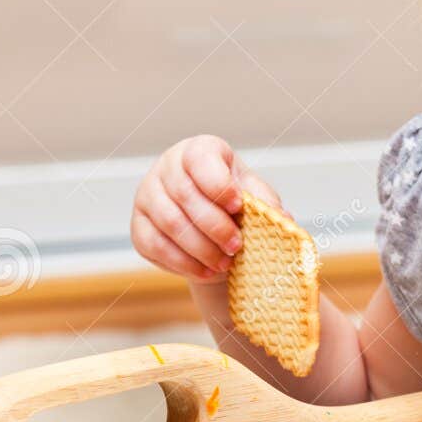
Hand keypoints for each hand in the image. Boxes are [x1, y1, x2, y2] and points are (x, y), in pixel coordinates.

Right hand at [130, 136, 283, 281]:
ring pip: (169, 223)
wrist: (212, 222)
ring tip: (225, 263)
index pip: (200, 160)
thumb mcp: (254, 194)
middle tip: (237, 246)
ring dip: (201, 248)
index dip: (219, 184)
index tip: (239, 205)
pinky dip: (183, 263)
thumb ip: (266, 202)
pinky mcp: (138, 226)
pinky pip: (155, 245)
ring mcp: (147, 196)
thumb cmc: (234, 200)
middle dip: (214, 225)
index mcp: (197, 150)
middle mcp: (167, 168)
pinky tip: (206, 271)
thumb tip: (283, 219)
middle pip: (184, 195)